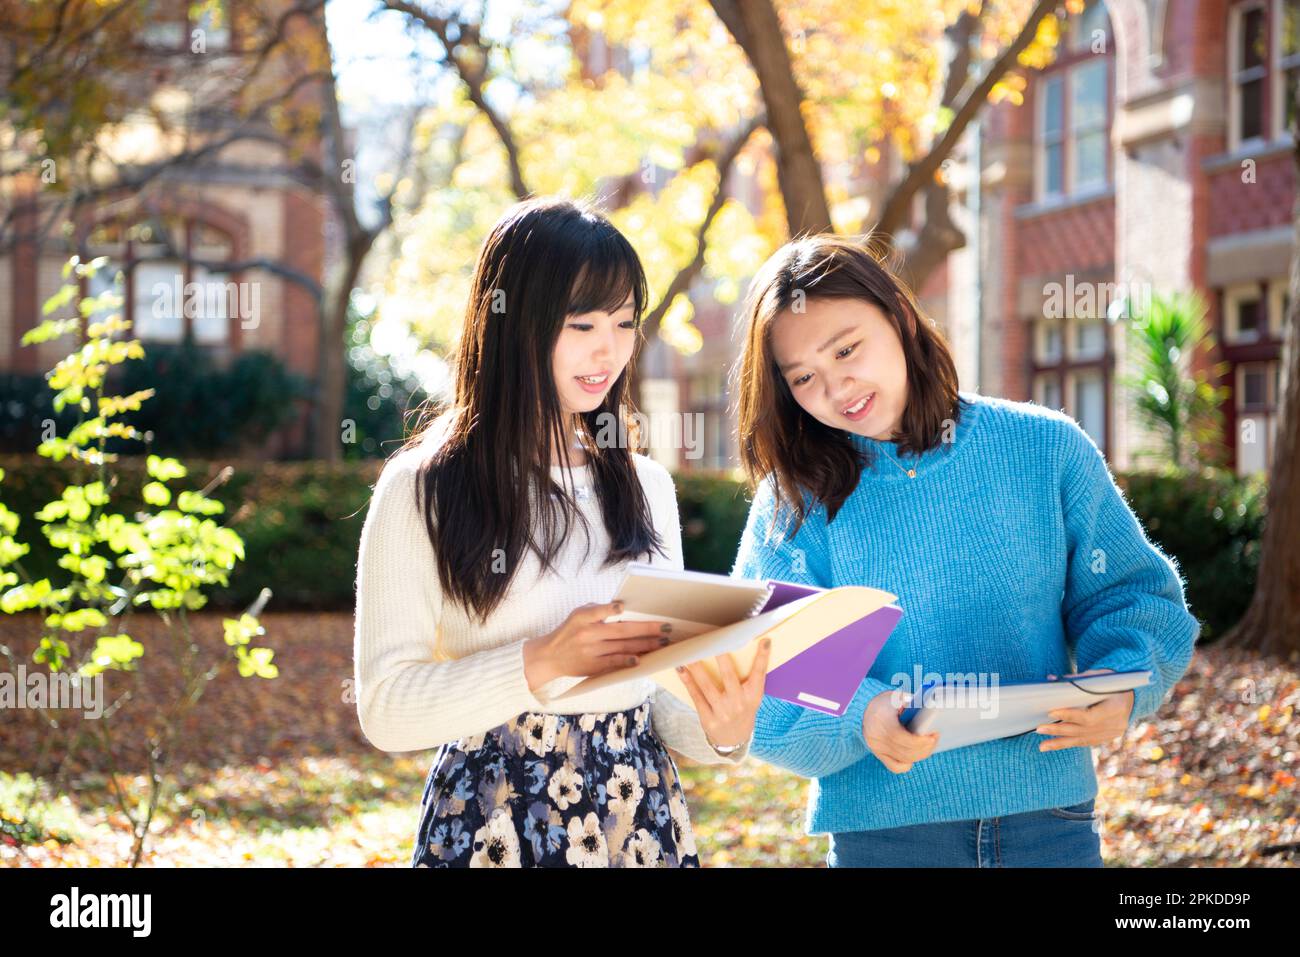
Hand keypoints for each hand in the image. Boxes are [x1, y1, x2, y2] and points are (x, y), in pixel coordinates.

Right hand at [522, 601, 671, 690]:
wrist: (550, 656)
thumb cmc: (569, 631)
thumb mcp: (578, 614)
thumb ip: (598, 610)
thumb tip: (621, 608)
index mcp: (583, 617)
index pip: (599, 610)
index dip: (612, 609)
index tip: (626, 607)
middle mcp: (587, 634)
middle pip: (621, 630)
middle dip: (646, 629)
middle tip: (666, 628)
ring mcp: (591, 651)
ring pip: (622, 647)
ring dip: (644, 645)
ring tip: (661, 642)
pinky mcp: (592, 666)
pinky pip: (613, 663)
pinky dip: (626, 661)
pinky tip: (640, 659)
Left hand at [675, 639, 771, 750]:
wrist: (734, 741)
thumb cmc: (742, 710)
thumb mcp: (752, 697)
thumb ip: (750, 677)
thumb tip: (743, 647)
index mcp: (753, 696)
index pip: (759, 674)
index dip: (762, 658)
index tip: (764, 641)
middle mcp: (739, 704)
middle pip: (729, 677)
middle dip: (722, 659)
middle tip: (716, 640)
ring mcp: (722, 712)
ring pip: (707, 686)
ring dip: (697, 668)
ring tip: (689, 653)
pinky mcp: (707, 719)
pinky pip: (696, 696)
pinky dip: (688, 682)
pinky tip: (681, 669)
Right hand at [862, 689, 938, 772]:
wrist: (865, 710)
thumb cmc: (886, 703)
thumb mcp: (897, 697)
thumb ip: (911, 702)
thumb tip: (929, 710)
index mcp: (881, 720)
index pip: (901, 737)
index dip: (919, 741)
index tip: (932, 737)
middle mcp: (876, 737)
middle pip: (904, 751)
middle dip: (924, 747)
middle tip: (935, 738)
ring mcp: (876, 748)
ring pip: (903, 759)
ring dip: (920, 754)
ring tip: (929, 745)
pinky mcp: (878, 754)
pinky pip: (895, 766)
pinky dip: (907, 764)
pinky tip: (916, 755)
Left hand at [1038, 668, 1133, 750]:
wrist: (1132, 693)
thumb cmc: (1111, 681)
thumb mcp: (1097, 676)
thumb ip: (1077, 680)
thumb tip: (1051, 680)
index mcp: (1116, 707)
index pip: (1089, 716)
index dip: (1069, 715)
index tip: (1051, 712)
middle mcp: (1116, 724)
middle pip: (1083, 730)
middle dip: (1059, 730)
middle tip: (1039, 729)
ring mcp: (1113, 733)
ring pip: (1083, 740)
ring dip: (1060, 742)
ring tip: (1042, 746)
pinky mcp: (1109, 737)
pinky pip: (1087, 742)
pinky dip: (1070, 743)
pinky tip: (1055, 745)